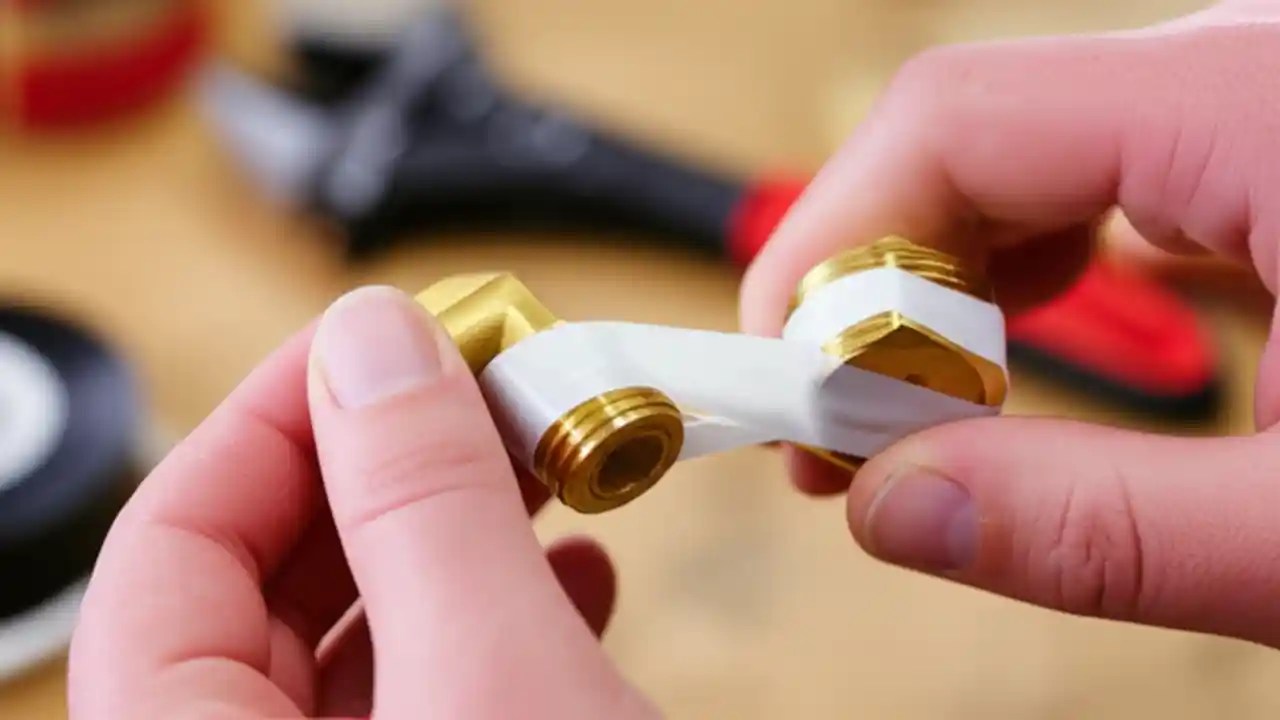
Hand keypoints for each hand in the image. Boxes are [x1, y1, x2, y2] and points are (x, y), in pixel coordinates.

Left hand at [68, 288, 657, 717]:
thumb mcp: (494, 681)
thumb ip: (422, 505)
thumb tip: (377, 342)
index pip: (171, 544)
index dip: (278, 416)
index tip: (386, 340)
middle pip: (269, 580)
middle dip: (391, 464)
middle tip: (488, 384)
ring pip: (365, 630)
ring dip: (458, 529)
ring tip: (547, 463)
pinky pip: (433, 682)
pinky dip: (502, 614)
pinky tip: (577, 572)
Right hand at [741, 1, 1279, 647]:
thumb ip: (1099, 529)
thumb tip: (893, 511)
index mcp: (1278, 107)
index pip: (959, 121)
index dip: (834, 248)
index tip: (785, 385)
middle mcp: (1271, 72)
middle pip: (983, 133)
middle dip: (877, 283)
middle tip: (833, 434)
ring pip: (1039, 156)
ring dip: (949, 283)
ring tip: (913, 412)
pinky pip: (1117, 184)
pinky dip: (1038, 276)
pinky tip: (1024, 359)